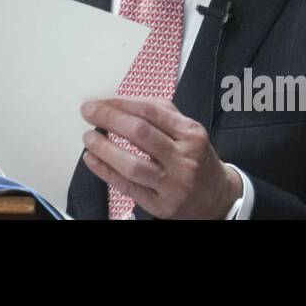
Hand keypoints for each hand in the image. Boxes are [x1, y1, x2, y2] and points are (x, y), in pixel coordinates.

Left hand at [80, 96, 241, 218]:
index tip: (100, 100)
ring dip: (104, 148)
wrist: (217, 197)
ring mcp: (173, 185)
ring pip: (132, 164)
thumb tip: (120, 102)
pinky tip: (92, 160)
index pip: (151, 112)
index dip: (121, 104)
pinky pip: (128, 187)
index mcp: (191, 134)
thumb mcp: (187, 130)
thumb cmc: (195, 157)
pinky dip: (106, 172)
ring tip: (88, 137)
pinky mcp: (161, 205)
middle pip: (140, 134)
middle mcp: (184, 159)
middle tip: (88, 112)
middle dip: (109, 119)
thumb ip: (159, 112)